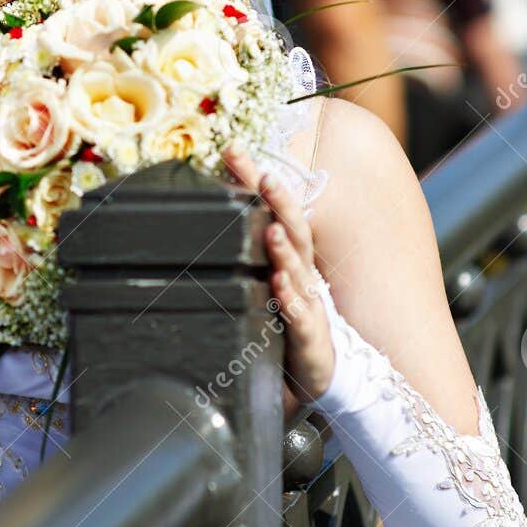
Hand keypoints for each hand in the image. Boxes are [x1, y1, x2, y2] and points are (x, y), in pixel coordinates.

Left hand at [222, 142, 337, 408]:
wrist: (315, 376)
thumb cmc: (285, 324)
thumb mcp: (263, 285)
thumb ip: (244, 252)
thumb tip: (210, 216)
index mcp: (289, 259)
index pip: (273, 211)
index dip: (254, 181)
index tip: (234, 150)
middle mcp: (301, 275)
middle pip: (292, 230)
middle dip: (279, 202)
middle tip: (264, 175)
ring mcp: (308, 305)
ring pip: (298, 270)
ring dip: (284, 248)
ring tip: (272, 228)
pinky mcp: (309, 338)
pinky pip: (300, 317)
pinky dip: (290, 299)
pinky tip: (278, 285)